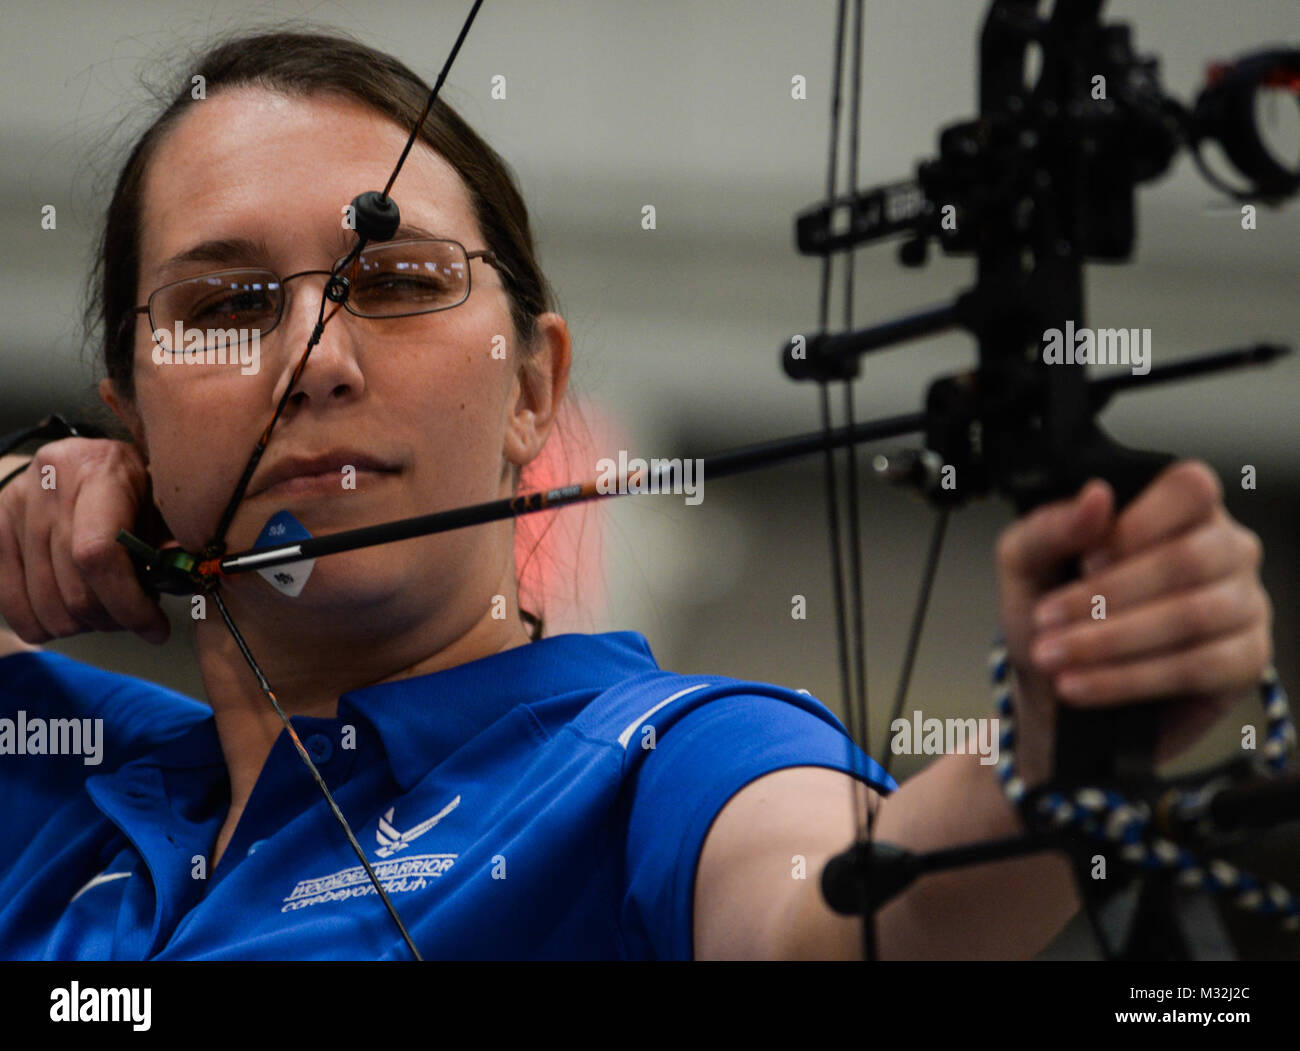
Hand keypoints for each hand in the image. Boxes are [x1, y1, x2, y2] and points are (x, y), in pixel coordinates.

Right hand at [0, 437, 169, 643]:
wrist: (83, 460)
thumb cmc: (134, 488)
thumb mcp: (161, 505)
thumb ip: (164, 548)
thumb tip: (164, 603)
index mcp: (98, 470)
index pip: (98, 554)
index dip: (128, 604)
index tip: (157, 629)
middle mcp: (48, 486)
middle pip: (73, 590)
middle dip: (112, 620)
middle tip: (133, 617)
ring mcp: (12, 509)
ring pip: (45, 608)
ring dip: (83, 625)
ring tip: (106, 607)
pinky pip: (11, 608)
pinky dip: (47, 624)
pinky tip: (72, 608)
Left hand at [994, 460, 1271, 780]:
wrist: (1055, 689)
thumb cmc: (1053, 613)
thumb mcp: (1028, 563)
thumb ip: (1050, 527)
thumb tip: (1095, 497)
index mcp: (1179, 510)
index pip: (1190, 488)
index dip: (1137, 524)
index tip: (1084, 559)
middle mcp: (1223, 549)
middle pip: (1189, 557)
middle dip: (1106, 593)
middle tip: (1046, 618)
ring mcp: (1242, 604)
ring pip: (1192, 614)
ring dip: (1109, 639)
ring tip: (1052, 655)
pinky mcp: (1244, 660)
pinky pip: (1197, 667)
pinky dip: (1127, 678)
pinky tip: (1080, 685)